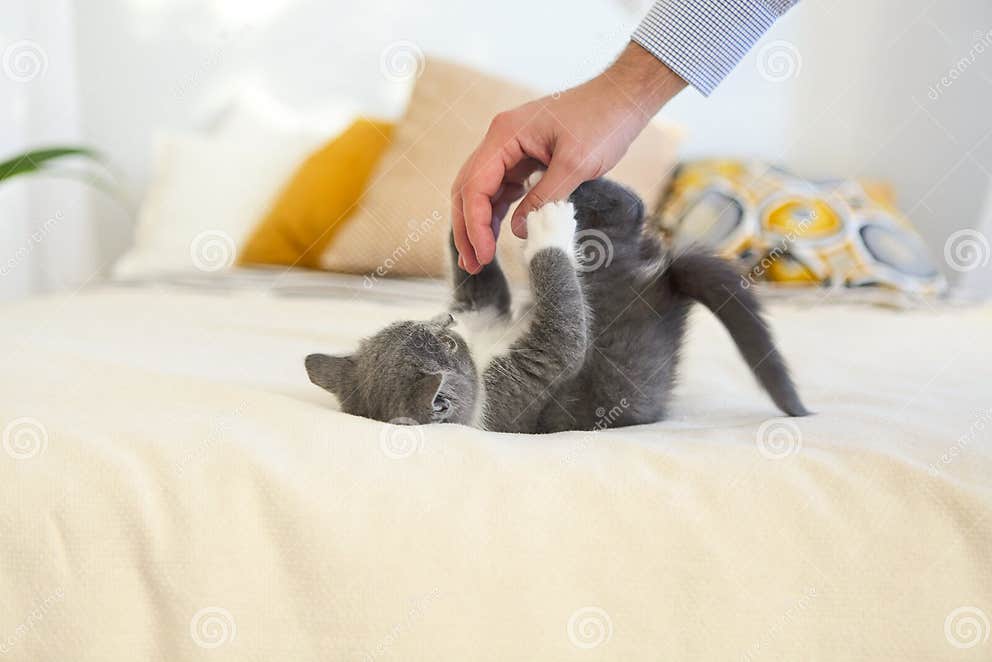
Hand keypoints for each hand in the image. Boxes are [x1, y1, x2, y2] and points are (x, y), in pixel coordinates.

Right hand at [450, 42, 685, 272]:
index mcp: (505, 134)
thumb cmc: (603, 121)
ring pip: (481, 192)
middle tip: (472, 264)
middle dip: (467, 228)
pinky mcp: (523, 159)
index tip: (483, 253)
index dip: (475, 223)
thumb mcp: (575, 164)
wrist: (622, 98)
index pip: (475, 185)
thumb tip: (518, 230)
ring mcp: (510, 150)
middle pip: (468, 189)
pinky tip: (495, 237)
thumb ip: (544, 198)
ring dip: (477, 225)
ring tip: (478, 259)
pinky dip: (496, 214)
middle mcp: (500, 140)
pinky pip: (501, 190)